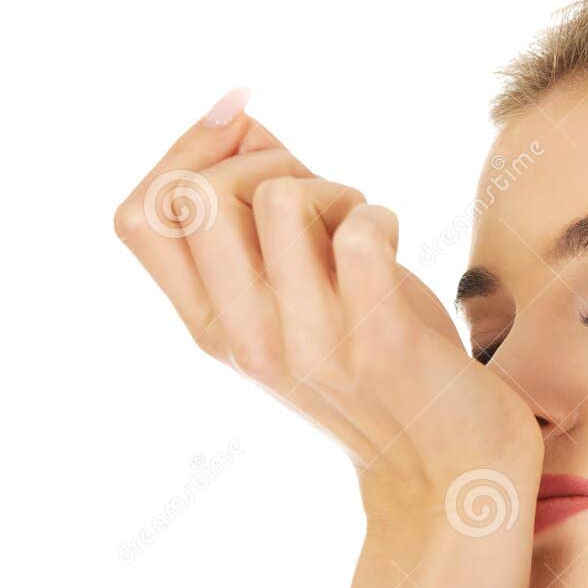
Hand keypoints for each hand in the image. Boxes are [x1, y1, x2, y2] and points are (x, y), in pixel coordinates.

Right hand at [113, 93, 542, 513]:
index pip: (138, 214)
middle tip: (319, 198)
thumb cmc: (379, 362)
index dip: (186, 151)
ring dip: (332, 189)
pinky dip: (381, 219)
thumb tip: (239, 118)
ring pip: (279, 197)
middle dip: (261, 160)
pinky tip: (394, 245)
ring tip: (361, 226)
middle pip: (194, 193)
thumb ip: (262, 218)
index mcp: (212, 327)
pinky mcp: (376, 340)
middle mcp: (246, 336)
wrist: (449, 469)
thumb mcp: (298, 299)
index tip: (247, 130)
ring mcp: (307, 341)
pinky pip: (359, 234)